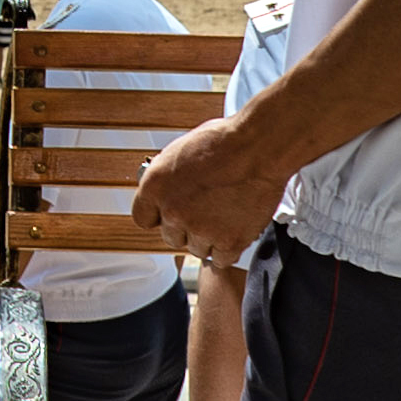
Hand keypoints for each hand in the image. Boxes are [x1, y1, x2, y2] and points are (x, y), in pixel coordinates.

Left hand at [129, 116, 288, 267]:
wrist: (256, 148)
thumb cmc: (224, 142)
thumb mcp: (178, 152)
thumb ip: (168, 178)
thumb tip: (169, 188)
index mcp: (155, 187)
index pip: (143, 218)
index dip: (159, 216)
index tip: (168, 215)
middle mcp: (174, 211)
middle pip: (171, 237)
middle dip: (185, 227)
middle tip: (202, 214)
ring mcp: (201, 229)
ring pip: (197, 249)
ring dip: (207, 239)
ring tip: (222, 218)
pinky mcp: (229, 242)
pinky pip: (220, 259)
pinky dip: (226, 250)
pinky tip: (232, 233)